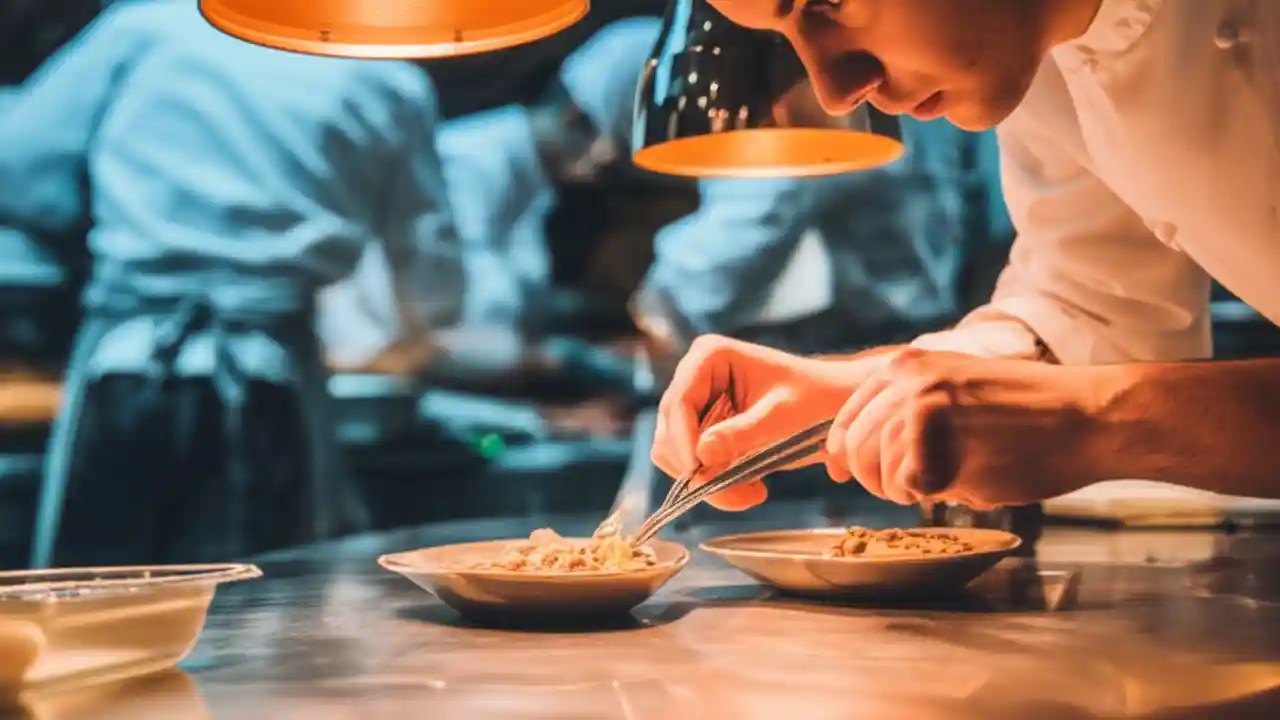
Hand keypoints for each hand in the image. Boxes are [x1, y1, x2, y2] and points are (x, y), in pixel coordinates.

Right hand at [653, 335, 891, 509]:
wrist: (837, 405)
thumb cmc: (817, 401)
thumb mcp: (783, 418)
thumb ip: (742, 434)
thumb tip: (700, 456)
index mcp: (709, 356)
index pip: (679, 403)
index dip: (684, 443)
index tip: (702, 476)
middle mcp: (695, 376)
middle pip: (669, 432)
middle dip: (698, 469)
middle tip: (742, 496)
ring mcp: (697, 404)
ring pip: (675, 455)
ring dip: (708, 481)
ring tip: (753, 492)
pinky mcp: (704, 430)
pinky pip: (692, 466)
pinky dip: (715, 483)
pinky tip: (752, 487)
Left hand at [824, 349, 1108, 508]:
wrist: (1085, 416)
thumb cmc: (1028, 409)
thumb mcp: (956, 384)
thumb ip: (908, 407)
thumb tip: (856, 449)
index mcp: (907, 366)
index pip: (848, 416)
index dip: (843, 451)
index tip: (845, 472)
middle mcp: (906, 385)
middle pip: (854, 449)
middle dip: (871, 479)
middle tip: (902, 490)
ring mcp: (920, 418)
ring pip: (878, 474)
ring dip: (904, 490)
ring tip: (944, 483)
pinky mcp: (938, 452)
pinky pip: (910, 491)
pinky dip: (935, 497)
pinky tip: (966, 482)